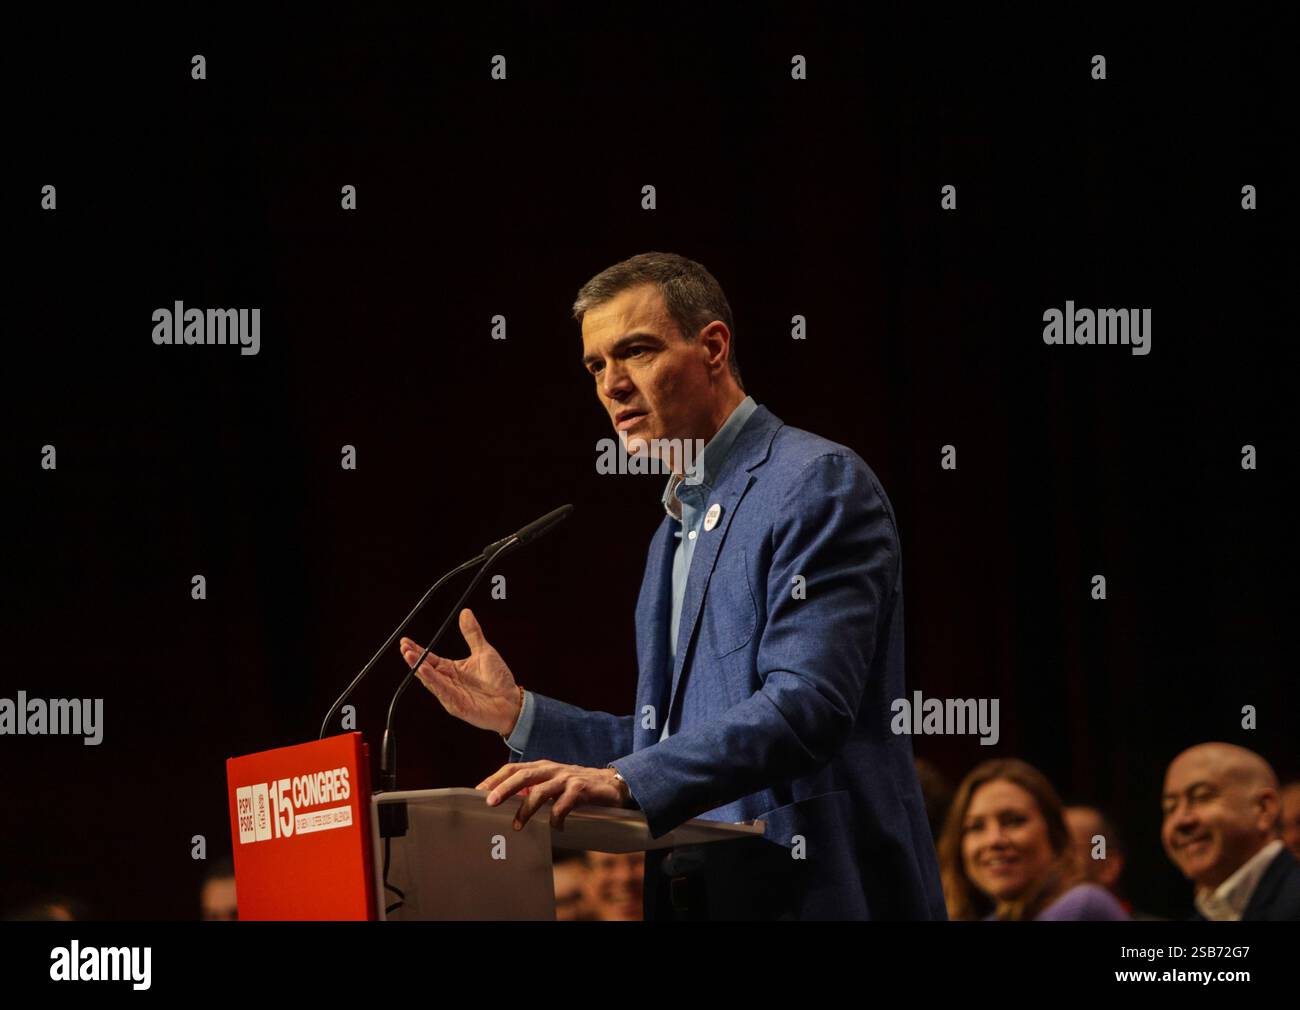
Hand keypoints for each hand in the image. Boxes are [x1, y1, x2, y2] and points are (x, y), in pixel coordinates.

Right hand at [400, 608, 521, 735]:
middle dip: (413, 658)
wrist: (512, 701)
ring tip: (409, 655)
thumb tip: (466, 612)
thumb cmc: (498, 679)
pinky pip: (442, 691)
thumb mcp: (484, 651)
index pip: (430, 659)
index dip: (417, 650)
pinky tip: (424, 670)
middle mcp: (448, 682)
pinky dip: (432, 681)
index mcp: (451, 670)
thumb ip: (472, 634)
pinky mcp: (457, 705)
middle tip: (403, 647)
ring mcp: (451, 694)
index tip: (405, 641)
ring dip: (419, 668)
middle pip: (426, 669)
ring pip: (431, 680)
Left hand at [476, 761, 631, 830]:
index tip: (478, 791)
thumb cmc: (578, 786)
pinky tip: (555, 829)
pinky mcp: (581, 789)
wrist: (612, 784)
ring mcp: (567, 778)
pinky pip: (563, 804)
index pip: (513, 768)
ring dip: (526, 809)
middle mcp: (552, 769)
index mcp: (542, 767)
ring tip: (517, 826)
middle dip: (504, 789)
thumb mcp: (554, 784)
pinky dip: (556, 818)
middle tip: (490, 803)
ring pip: (540, 791)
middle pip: (523, 775)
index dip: (495, 778)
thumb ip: (534, 790)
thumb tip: (508, 804)